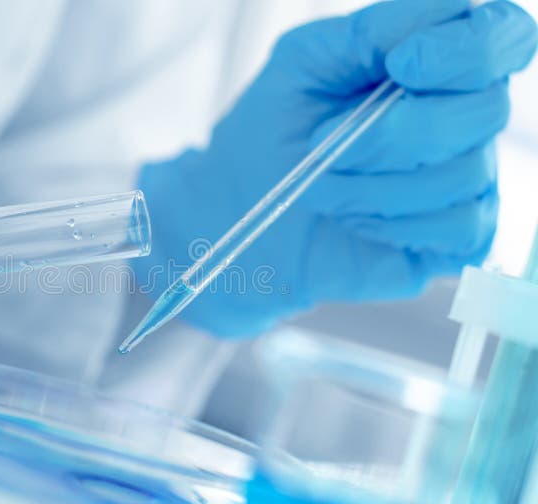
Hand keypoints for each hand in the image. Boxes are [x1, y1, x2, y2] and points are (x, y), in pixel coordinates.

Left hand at [136, 0, 537, 337]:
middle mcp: (463, 117)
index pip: (501, 36)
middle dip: (392, 133)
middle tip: (322, 143)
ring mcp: (466, 179)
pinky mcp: (455, 239)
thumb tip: (447, 13)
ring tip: (323, 188)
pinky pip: (462, 227)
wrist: (244, 206)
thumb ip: (369, 33)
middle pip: (484, 110)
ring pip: (465, 173)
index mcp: (436, 63)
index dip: (467, 50)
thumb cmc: (274, 128)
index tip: (402, 66)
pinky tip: (356, 220)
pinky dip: (394, 223)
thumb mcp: (304, 62)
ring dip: (374, 185)